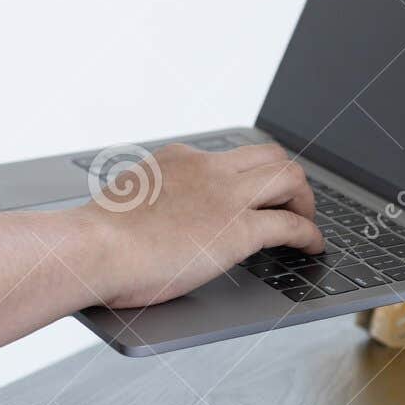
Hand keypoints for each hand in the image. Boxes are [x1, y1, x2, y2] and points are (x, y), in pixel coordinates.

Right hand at [71, 143, 323, 308]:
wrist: (91, 249)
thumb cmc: (97, 240)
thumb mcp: (130, 202)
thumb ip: (154, 202)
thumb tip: (158, 221)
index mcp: (179, 159)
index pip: (229, 156)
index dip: (251, 175)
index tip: (255, 192)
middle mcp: (207, 169)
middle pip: (270, 155)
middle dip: (289, 179)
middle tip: (293, 203)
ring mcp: (226, 198)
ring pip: (289, 178)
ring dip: (306, 201)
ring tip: (307, 222)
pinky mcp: (238, 230)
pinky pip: (291, 225)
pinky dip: (311, 235)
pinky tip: (314, 247)